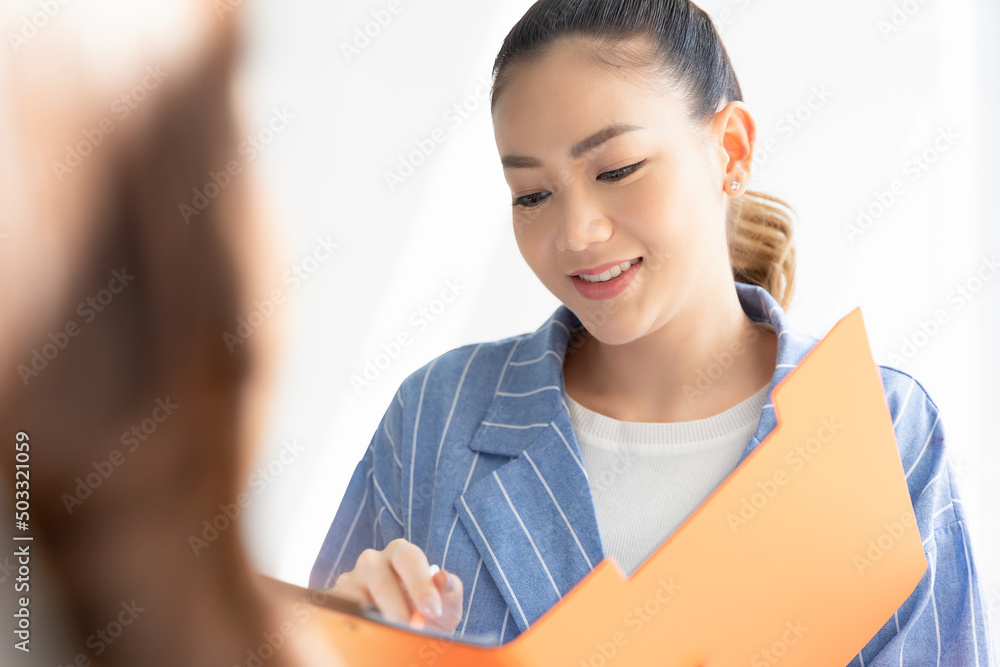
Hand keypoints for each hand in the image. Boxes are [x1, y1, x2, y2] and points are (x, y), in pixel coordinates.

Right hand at [331, 538, 463, 632]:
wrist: (400, 630)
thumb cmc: (425, 614)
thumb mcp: (445, 607)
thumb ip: (451, 593)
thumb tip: (444, 579)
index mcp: (401, 553)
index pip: (409, 559)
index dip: (421, 584)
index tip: (433, 610)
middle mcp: (372, 560)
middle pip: (381, 579)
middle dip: (398, 608)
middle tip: (412, 629)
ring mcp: (350, 579)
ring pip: (358, 598)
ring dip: (377, 620)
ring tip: (392, 637)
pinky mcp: (334, 600)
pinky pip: (342, 612)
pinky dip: (357, 626)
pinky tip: (370, 636)